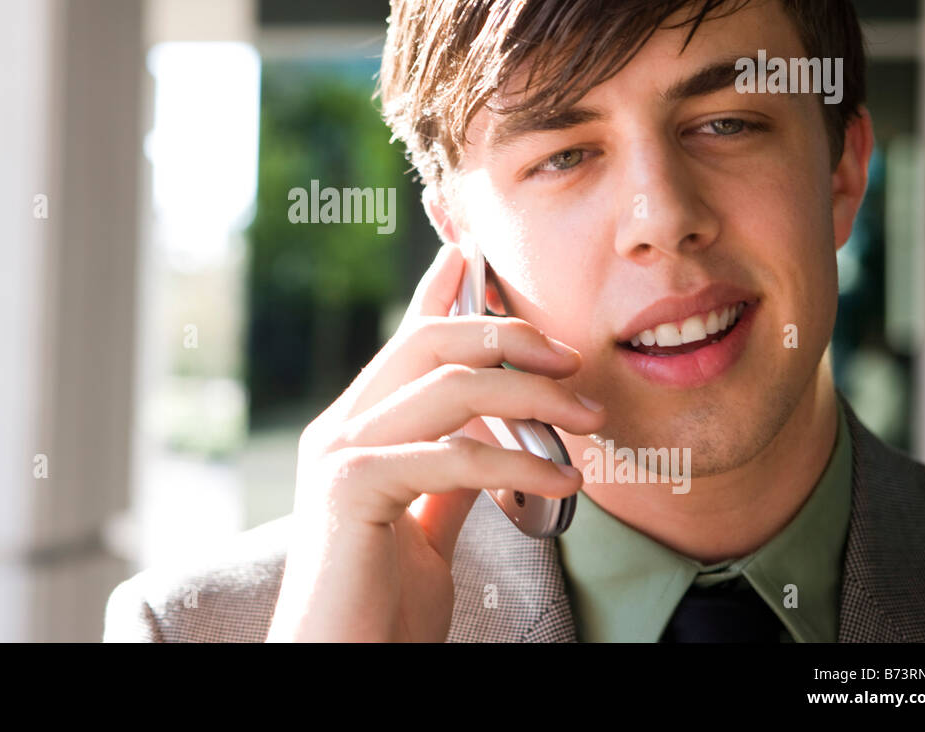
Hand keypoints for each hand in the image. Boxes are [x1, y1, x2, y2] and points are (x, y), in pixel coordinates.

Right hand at [265, 242, 603, 641]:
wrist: (336, 666)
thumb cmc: (378, 607)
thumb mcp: (424, 528)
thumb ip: (447, 479)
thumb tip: (487, 444)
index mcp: (355, 431)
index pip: (404, 343)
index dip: (437, 293)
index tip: (470, 257)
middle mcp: (340, 429)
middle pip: (432, 345)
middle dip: (510, 336)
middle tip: (572, 359)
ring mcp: (341, 454)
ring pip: (449, 387)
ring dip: (533, 396)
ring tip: (587, 419)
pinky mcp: (352, 488)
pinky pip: (453, 456)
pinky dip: (519, 463)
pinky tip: (562, 479)